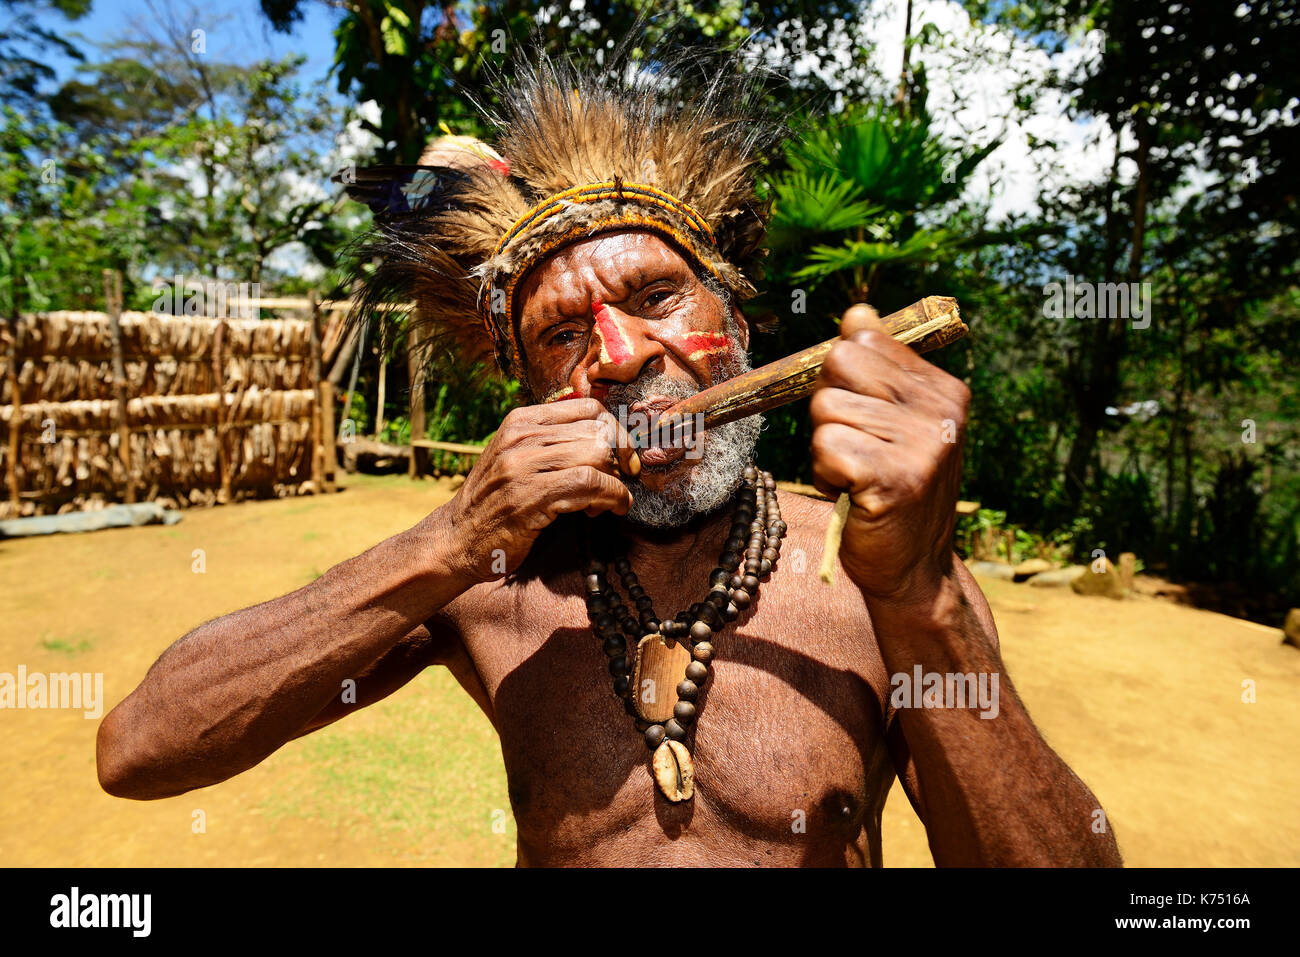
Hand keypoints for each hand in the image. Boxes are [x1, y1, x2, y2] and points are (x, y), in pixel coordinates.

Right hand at [441, 399, 638, 582]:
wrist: (457, 539)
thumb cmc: (495, 502)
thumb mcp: (517, 457)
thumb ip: (553, 442)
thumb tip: (608, 438)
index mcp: (521, 420)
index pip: (589, 408)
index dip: (617, 431)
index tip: (624, 456)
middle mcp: (521, 437)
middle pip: (599, 430)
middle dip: (621, 457)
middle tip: (621, 480)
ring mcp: (523, 465)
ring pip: (598, 453)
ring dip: (617, 481)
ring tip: (610, 500)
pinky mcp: (530, 496)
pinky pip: (590, 484)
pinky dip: (613, 496)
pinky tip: (611, 509)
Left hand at [809, 305, 969, 604]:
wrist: (913, 570)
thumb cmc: (892, 492)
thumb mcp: (894, 423)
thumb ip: (877, 369)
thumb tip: (857, 311)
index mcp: (944, 390)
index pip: (863, 338)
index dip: (842, 378)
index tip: (864, 418)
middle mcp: (942, 411)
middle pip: (838, 364)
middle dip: (829, 408)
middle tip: (855, 449)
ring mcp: (923, 445)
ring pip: (825, 409)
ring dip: (826, 449)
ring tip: (856, 477)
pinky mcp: (895, 478)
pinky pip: (826, 446)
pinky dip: (825, 473)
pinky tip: (852, 494)